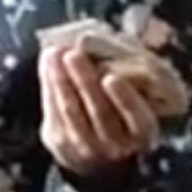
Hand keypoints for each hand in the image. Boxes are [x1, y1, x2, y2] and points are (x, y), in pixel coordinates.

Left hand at [38, 29, 171, 175]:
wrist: (100, 147)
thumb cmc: (123, 108)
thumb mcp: (137, 95)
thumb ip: (129, 74)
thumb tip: (100, 43)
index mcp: (143, 132)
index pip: (138, 118)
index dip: (125, 99)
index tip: (112, 77)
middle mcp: (117, 145)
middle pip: (100, 112)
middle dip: (85, 81)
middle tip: (74, 55)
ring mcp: (87, 147)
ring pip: (72, 111)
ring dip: (61, 79)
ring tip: (55, 53)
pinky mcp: (61, 142)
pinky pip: (53, 111)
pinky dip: (49, 84)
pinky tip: (48, 62)